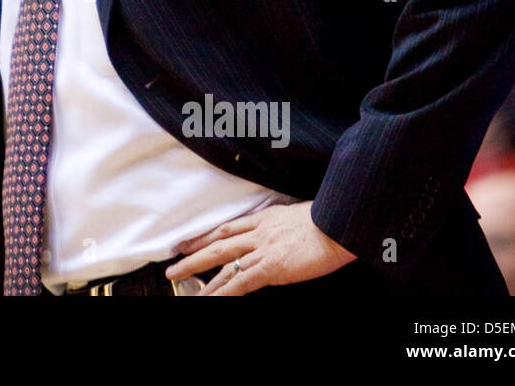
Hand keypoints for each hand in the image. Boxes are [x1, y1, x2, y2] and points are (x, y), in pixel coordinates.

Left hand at [164, 201, 355, 295]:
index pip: (229, 228)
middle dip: (194, 254)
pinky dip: (224, 292)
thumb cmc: (330, 219)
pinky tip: (211, 299)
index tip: (189, 241)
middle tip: (174, 265)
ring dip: (201, 275)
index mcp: (266, 219)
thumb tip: (283, 235)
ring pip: (223, 263)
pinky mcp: (272, 267)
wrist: (340, 222)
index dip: (206, 236)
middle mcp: (259, 233)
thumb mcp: (300, 216)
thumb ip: (284, 226)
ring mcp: (263, 250)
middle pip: (218, 243)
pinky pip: (242, 282)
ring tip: (180, 281)